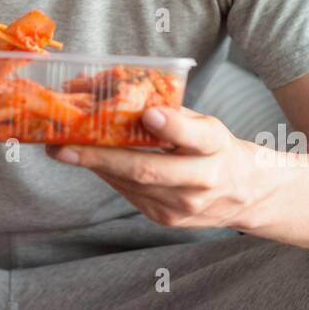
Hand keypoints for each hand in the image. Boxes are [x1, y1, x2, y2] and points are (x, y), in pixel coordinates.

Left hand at [46, 105, 253, 229]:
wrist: (245, 194)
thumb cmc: (217, 150)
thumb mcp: (207, 124)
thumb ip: (172, 112)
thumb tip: (116, 90)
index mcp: (216, 147)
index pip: (197, 136)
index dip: (172, 126)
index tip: (149, 114)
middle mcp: (202, 180)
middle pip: (148, 170)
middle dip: (102, 157)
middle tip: (65, 145)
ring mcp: (183, 206)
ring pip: (131, 184)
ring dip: (94, 166)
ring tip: (63, 150)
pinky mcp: (166, 219)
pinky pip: (129, 194)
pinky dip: (107, 176)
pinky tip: (90, 162)